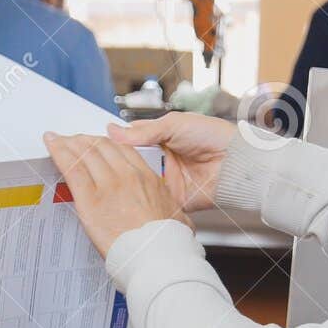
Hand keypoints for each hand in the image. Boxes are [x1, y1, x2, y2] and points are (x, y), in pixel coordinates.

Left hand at [44, 133, 191, 257]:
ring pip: (85, 152)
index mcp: (147, 179)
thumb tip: (177, 215)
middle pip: (102, 146)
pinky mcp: (90, 199)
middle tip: (75, 141)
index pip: (122, 149)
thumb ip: (173, 210)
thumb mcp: (178, 218)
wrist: (157, 257)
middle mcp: (127, 176)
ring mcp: (108, 185)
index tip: (99, 144)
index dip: (107, 143)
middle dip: (86, 140)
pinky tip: (51, 144)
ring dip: (69, 143)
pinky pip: (71, 167)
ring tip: (59, 140)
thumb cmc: (166, 244)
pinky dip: (58, 152)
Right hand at [105, 113, 235, 213]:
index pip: (128, 142)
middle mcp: (160, 161)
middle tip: (93, 164)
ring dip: (123, 184)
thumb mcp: (174, 125)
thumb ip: (143, 131)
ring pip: (136, 184)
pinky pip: (151, 202)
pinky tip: (123, 198)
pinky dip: (139, 201)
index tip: (91, 145)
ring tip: (103, 181)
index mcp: (159, 139)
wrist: (237, 163)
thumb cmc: (213, 136)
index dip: (112, 144)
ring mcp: (165, 181)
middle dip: (113, 165)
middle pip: (128, 165)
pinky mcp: (171, 200)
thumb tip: (113, 131)